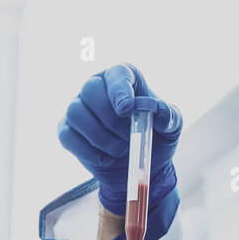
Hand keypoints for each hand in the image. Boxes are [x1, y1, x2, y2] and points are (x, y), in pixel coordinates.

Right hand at [57, 63, 182, 215]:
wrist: (140, 165)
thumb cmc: (155, 137)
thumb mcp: (172, 128)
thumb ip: (170, 117)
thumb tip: (159, 111)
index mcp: (123, 78)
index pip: (117, 74)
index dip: (120, 90)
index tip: (126, 109)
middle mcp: (97, 87)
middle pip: (90, 90)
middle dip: (110, 118)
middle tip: (128, 138)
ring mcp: (79, 108)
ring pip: (76, 112)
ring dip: (99, 137)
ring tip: (119, 150)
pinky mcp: (67, 130)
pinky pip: (67, 136)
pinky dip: (87, 151)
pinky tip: (105, 158)